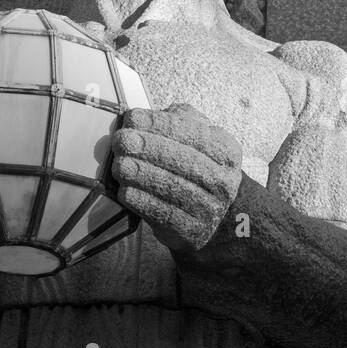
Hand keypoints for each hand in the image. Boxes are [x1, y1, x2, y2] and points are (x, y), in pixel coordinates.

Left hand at [111, 103, 242, 252]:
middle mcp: (224, 180)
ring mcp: (211, 208)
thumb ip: (180, 121)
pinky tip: (125, 191)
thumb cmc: (196, 167)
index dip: (161, 124)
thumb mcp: (198, 139)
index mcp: (227, 152)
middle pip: (185, 161)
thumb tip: (146, 116)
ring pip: (174, 188)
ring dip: (143, 175)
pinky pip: (165, 214)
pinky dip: (143, 202)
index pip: (195, 134)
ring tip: (120, 165)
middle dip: (150, 148)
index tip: (132, 117)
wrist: (213, 215)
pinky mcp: (193, 231)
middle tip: (121, 140)